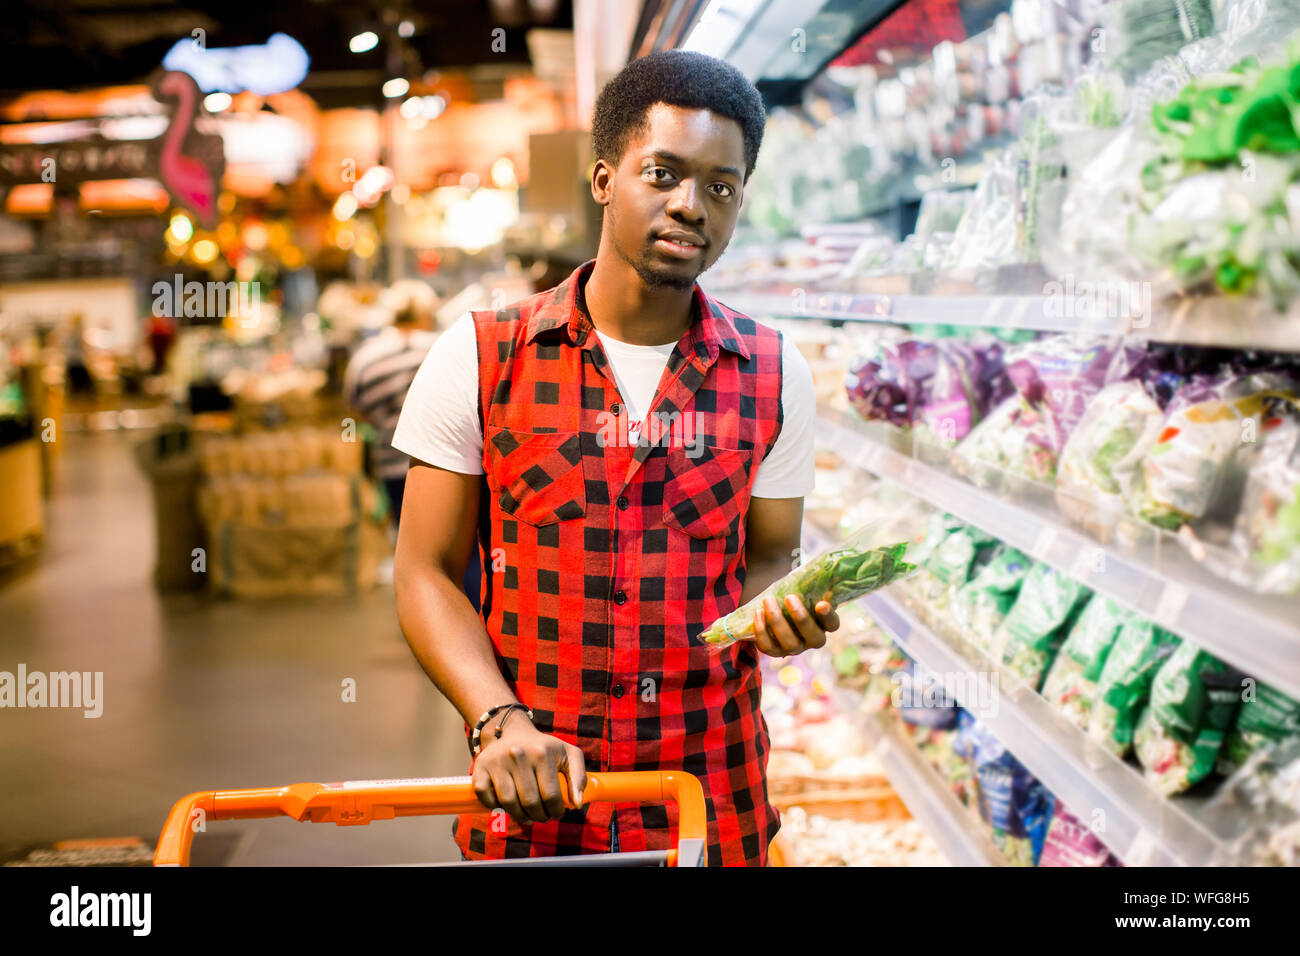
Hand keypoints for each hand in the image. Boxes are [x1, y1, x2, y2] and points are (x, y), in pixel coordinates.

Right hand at [472, 719, 586, 826]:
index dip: (556, 811)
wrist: (512, 731)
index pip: (551, 795)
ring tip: (527, 815)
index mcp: (541, 752)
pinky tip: (506, 803)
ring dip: (519, 815)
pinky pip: (486, 796)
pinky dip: (495, 805)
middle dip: (539, 816)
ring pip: (508, 802)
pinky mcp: (480, 767)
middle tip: (542, 817)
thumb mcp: (568, 754)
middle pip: (530, 802)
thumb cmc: (543, 748)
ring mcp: (497, 761)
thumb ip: (579, 776)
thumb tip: (577, 804)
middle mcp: (517, 754)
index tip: (556, 814)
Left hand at [752, 592, 839, 658]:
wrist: (773, 606)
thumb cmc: (793, 595)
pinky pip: (768, 647)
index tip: (820, 604)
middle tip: (790, 597)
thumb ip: (809, 585)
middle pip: (814, 638)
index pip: (833, 624)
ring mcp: (795, 648)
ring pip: (790, 644)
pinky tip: (758, 613)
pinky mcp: (775, 651)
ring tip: (768, 600)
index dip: (828, 616)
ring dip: (777, 622)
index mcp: (824, 624)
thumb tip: (813, 570)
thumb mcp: (803, 589)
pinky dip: (761, 631)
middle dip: (801, 618)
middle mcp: (812, 640)